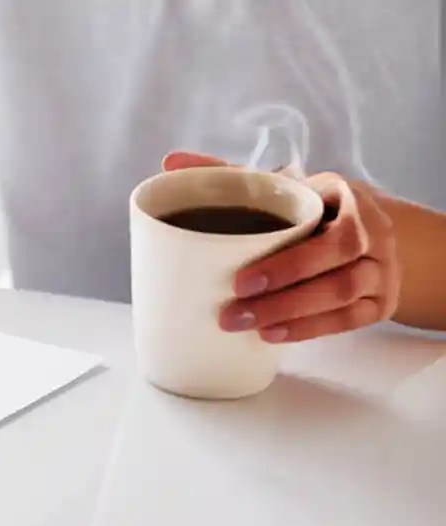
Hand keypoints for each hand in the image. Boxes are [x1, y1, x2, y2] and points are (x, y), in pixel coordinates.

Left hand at [163, 151, 400, 341]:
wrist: (370, 234)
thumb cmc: (314, 208)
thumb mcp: (283, 186)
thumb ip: (230, 173)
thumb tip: (171, 161)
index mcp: (348, 197)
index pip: (326, 226)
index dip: (286, 260)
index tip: (239, 280)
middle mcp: (373, 232)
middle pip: (336, 265)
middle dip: (283, 293)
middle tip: (232, 311)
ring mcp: (382, 269)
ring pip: (344, 295)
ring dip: (293, 314)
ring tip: (247, 326)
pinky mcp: (381, 302)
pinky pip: (350, 320)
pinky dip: (310, 329)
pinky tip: (272, 336)